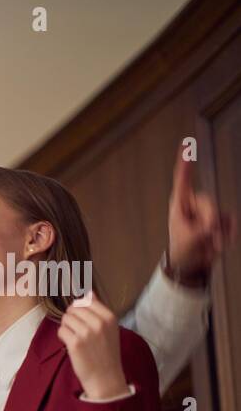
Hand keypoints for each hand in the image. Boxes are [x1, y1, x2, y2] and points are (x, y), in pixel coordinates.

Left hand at [58, 291, 127, 400]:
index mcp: (109, 317)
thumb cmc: (106, 352)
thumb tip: (89, 292)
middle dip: (72, 319)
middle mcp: (99, 322)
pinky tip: (71, 345)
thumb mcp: (109, 329)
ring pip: (66, 319)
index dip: (79, 310)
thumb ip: (99, 310)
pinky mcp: (75, 343)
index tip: (82, 321)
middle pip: (73, 308)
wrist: (105, 377)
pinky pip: (61, 331)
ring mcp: (87, 332)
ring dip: (67, 328)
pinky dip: (63, 337)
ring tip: (76, 338)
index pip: (85, 300)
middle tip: (78, 332)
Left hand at [166, 154, 233, 285]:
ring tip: (208, 244)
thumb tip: (216, 223)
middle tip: (205, 235)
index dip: (185, 163)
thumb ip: (203, 228)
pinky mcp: (222, 219)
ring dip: (217, 233)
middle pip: (209, 202)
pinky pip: (230, 222)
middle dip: (209, 220)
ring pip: (221, 214)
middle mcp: (195, 204)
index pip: (182, 181)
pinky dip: (227, 235)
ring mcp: (210, 211)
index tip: (185, 145)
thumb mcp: (189, 239)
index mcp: (180, 205)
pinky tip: (218, 244)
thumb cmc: (183, 249)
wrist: (192, 265)